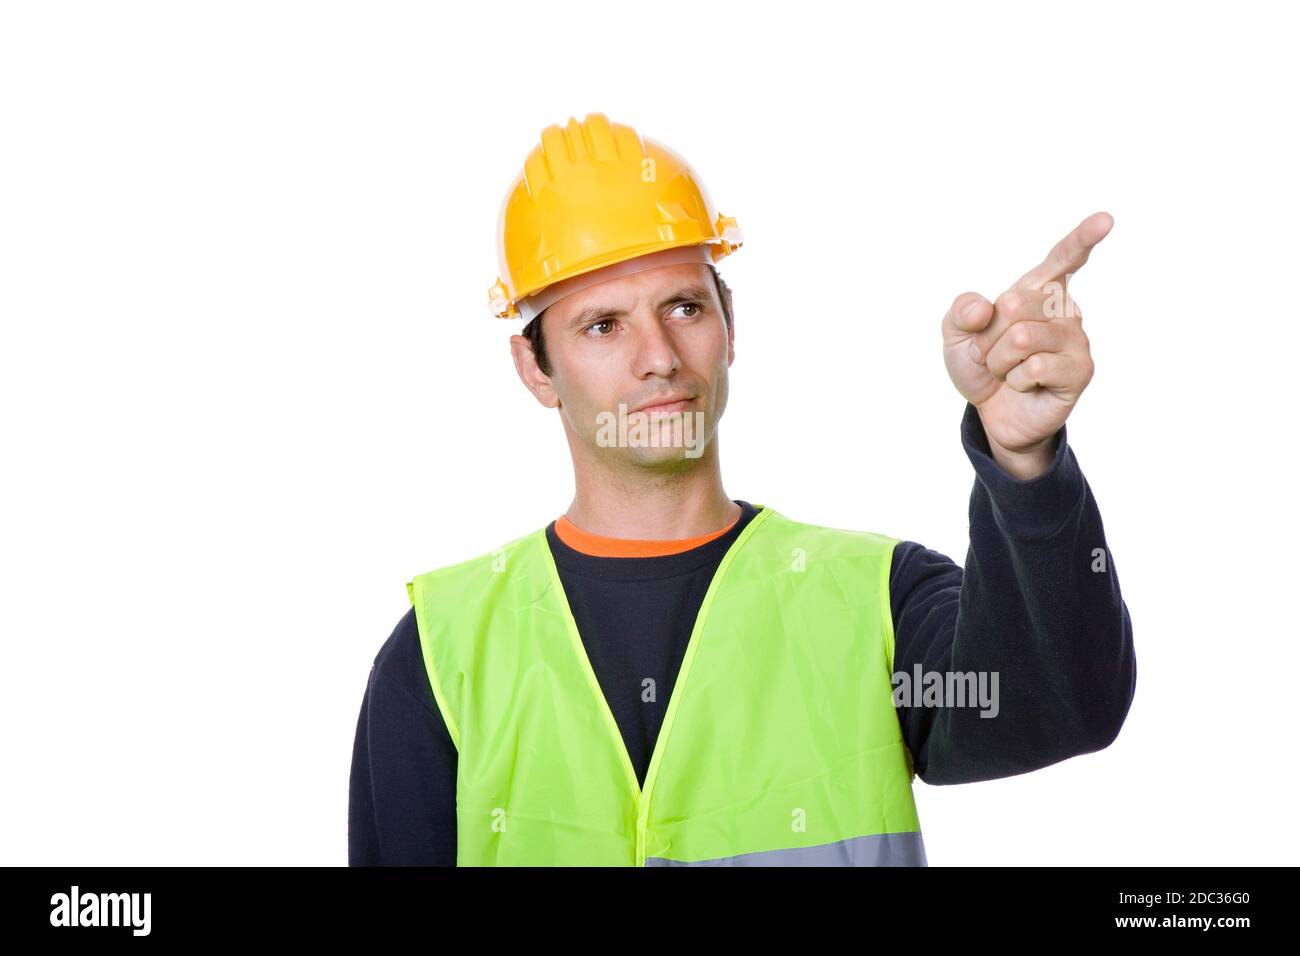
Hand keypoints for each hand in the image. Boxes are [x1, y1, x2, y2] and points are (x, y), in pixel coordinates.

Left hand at [941, 212, 1112, 477]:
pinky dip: (1016, 379)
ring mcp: (1076, 338)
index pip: (1062, 259)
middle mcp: (1064, 309)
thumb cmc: (981, 366)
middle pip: (1016, 303)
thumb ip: (961, 311)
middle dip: (989, 336)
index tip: (1106, 219)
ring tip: (1009, 370)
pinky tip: (1026, 385)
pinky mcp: (1081, 369)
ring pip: (1023, 337)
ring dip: (1000, 360)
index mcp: (1038, 291)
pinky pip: (1036, 366)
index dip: (1082, 238)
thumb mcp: (955, 335)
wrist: (992, 413)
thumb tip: (985, 308)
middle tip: (995, 354)